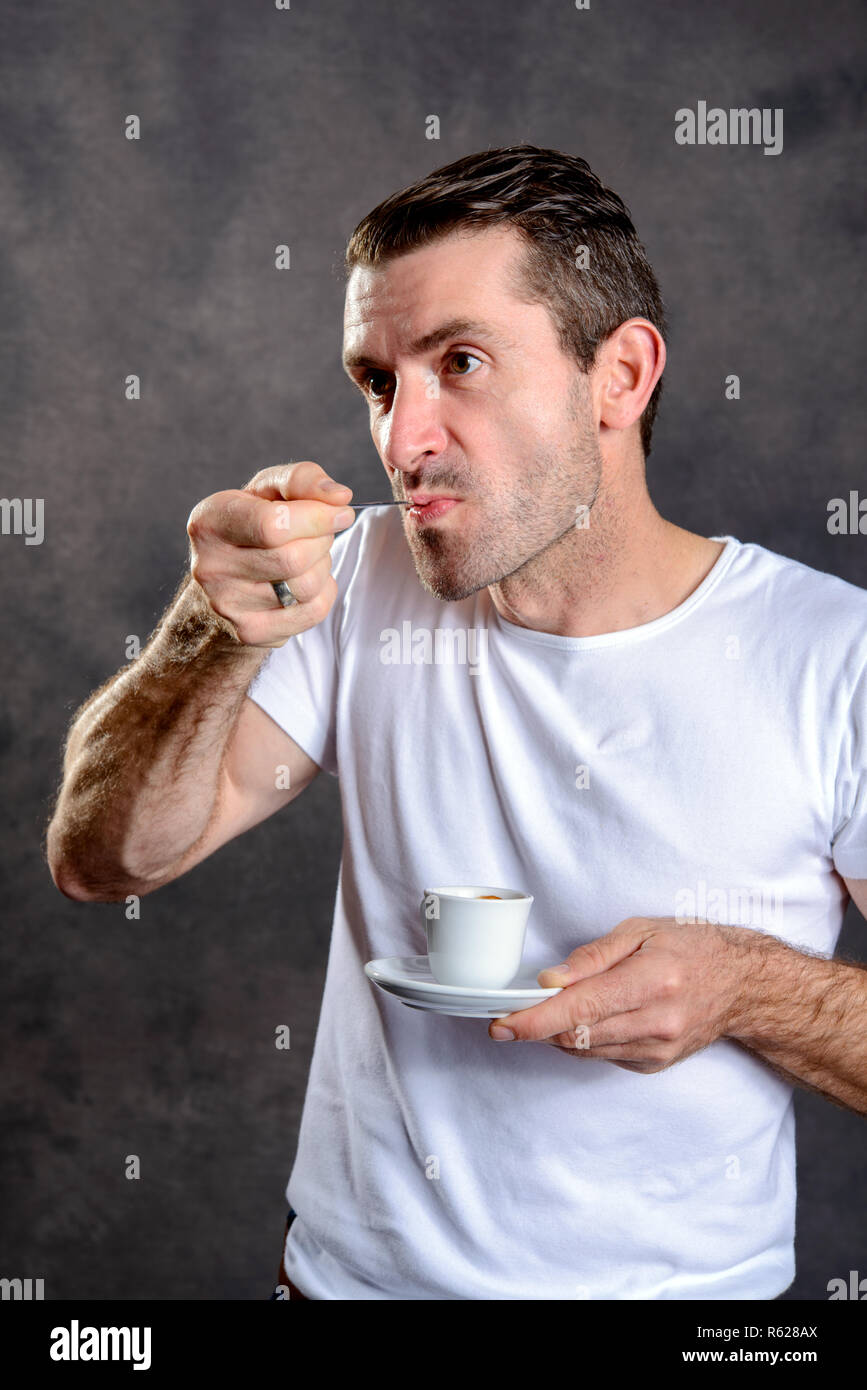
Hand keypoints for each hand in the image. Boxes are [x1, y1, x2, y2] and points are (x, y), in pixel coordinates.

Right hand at [186, 461, 354, 647]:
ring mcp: (228, 605)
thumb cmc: (252, 525)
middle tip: (320, 534)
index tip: (340, 513)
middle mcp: (211, 567)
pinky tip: (306, 582)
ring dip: (322, 567)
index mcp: (210, 522)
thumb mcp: (268, 490)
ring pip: (306, 587)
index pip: (273, 524)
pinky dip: (323, 593)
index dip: (317, 518)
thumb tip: (339, 497)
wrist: (224, 580)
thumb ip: (301, 480)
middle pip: (294, 559)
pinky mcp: (250, 632)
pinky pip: (313, 613)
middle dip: (322, 541)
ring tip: (308, 557)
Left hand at [488, 916, 749, 1072]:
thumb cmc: (691, 947)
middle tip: (510, 1012)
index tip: (502, 1025)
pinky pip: (603, 1056)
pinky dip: (584, 1039)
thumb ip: (593, 956)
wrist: (742, 985)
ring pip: (586, 1050)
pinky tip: (588, 1018)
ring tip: (549, 1010)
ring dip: (557, 1034)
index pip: (581, 1009)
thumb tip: (550, 980)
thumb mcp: (641, 930)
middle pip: (578, 1035)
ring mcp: (657, 1049)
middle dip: (536, 1027)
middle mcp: (657, 1021)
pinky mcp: (655, 1064)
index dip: (535, 1020)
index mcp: (652, 980)